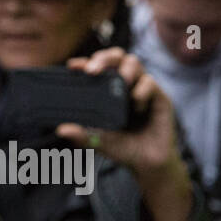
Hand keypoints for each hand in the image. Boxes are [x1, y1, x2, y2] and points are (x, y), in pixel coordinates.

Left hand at [55, 47, 192, 220]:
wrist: (147, 164)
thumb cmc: (122, 148)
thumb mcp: (98, 141)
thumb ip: (82, 135)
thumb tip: (61, 129)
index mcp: (107, 90)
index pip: (96, 67)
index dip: (85, 62)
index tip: (73, 66)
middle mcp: (124, 85)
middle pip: (115, 56)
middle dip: (104, 57)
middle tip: (93, 70)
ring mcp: (141, 89)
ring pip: (133, 62)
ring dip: (125, 70)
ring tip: (121, 83)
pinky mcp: (159, 97)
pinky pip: (150, 82)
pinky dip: (142, 90)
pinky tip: (136, 104)